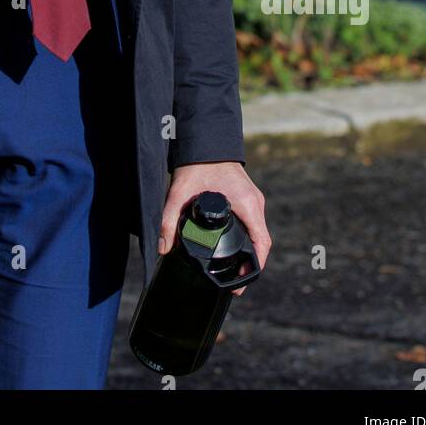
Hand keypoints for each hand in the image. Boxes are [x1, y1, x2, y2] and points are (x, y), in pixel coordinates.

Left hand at [159, 161, 269, 295]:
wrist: (205, 140)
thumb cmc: (196, 164)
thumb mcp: (180, 193)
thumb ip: (169, 220)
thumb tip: (164, 248)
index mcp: (247, 204)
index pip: (261, 243)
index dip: (255, 267)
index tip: (242, 284)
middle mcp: (254, 203)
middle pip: (260, 242)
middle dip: (250, 265)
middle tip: (234, 283)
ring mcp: (253, 200)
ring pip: (257, 233)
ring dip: (249, 252)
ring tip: (234, 271)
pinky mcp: (247, 197)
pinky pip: (252, 224)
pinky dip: (247, 239)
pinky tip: (234, 248)